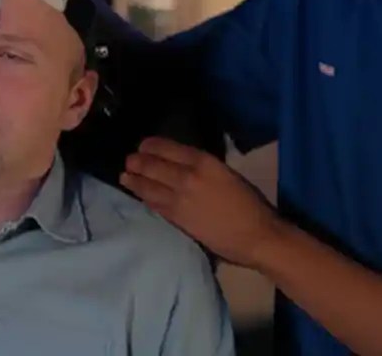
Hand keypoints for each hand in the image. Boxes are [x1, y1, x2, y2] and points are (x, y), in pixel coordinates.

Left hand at [122, 137, 279, 268]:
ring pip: (149, 186)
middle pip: (153, 166)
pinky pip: (155, 205)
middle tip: (128, 161)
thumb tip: (183, 166)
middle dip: (137, 162)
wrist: (256, 235)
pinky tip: (138, 195)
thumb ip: (203, 168)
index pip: (169, 148)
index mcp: (204, 162)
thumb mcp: (227, 174)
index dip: (151, 146)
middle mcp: (188, 177)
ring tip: (124, 177)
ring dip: (134, 181)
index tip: (142, 145)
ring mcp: (180, 199)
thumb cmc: (249, 203)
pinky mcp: (177, 219)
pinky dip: (144, 198)